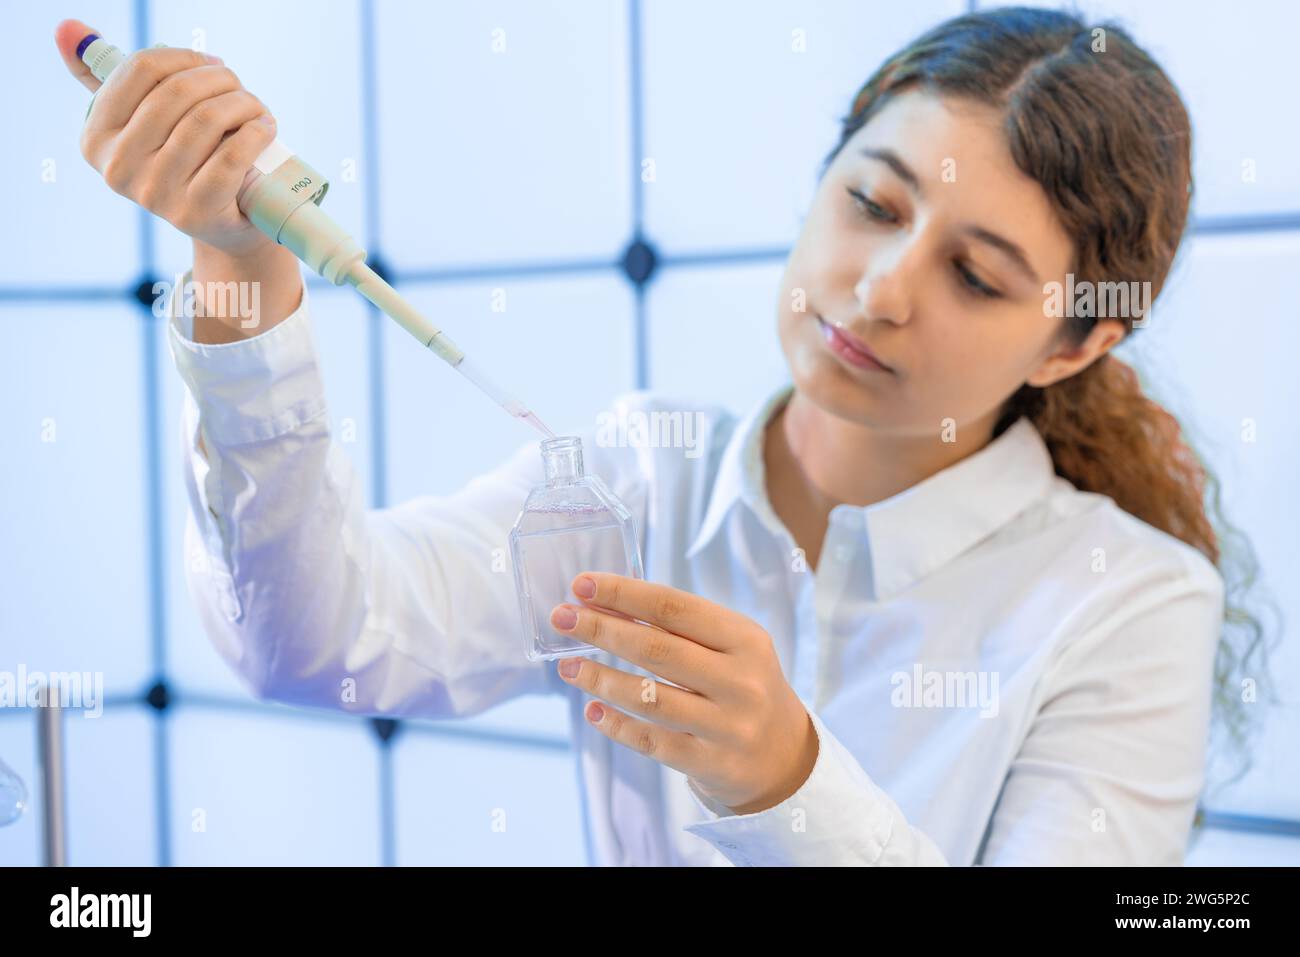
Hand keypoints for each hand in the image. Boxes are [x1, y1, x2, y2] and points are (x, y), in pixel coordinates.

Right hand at [55, 18, 281, 258]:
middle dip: (218, 79)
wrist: (224, 226)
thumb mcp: (141, 124)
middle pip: (177, 92)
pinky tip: (265, 127)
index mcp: (96, 138)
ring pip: (206, 120)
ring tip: (255, 107)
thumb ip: (103, 77)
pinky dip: (256, 132)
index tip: (211, 66)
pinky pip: (231, 155)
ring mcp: (156, 194)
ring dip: (242, 103)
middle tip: (238, 86)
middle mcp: (119, 168)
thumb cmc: (186, 162)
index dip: (186, 58)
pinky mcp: (196, 212)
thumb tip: (66, 27)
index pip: (142, 69)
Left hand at [550, 572, 818, 814]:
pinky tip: (593, 709)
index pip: (674, 607)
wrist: (786, 756)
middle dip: (601, 629)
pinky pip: (652, 741)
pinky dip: (617, 724)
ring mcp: (727, 725)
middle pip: (657, 648)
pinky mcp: (712, 763)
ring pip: (649, 697)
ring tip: (567, 667)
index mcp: (745, 639)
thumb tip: (607, 606)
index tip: (582, 584)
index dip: (624, 593)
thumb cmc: (744, 685)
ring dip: (601, 678)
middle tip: (562, 618)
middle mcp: (740, 680)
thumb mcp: (730, 647)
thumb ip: (679, 628)